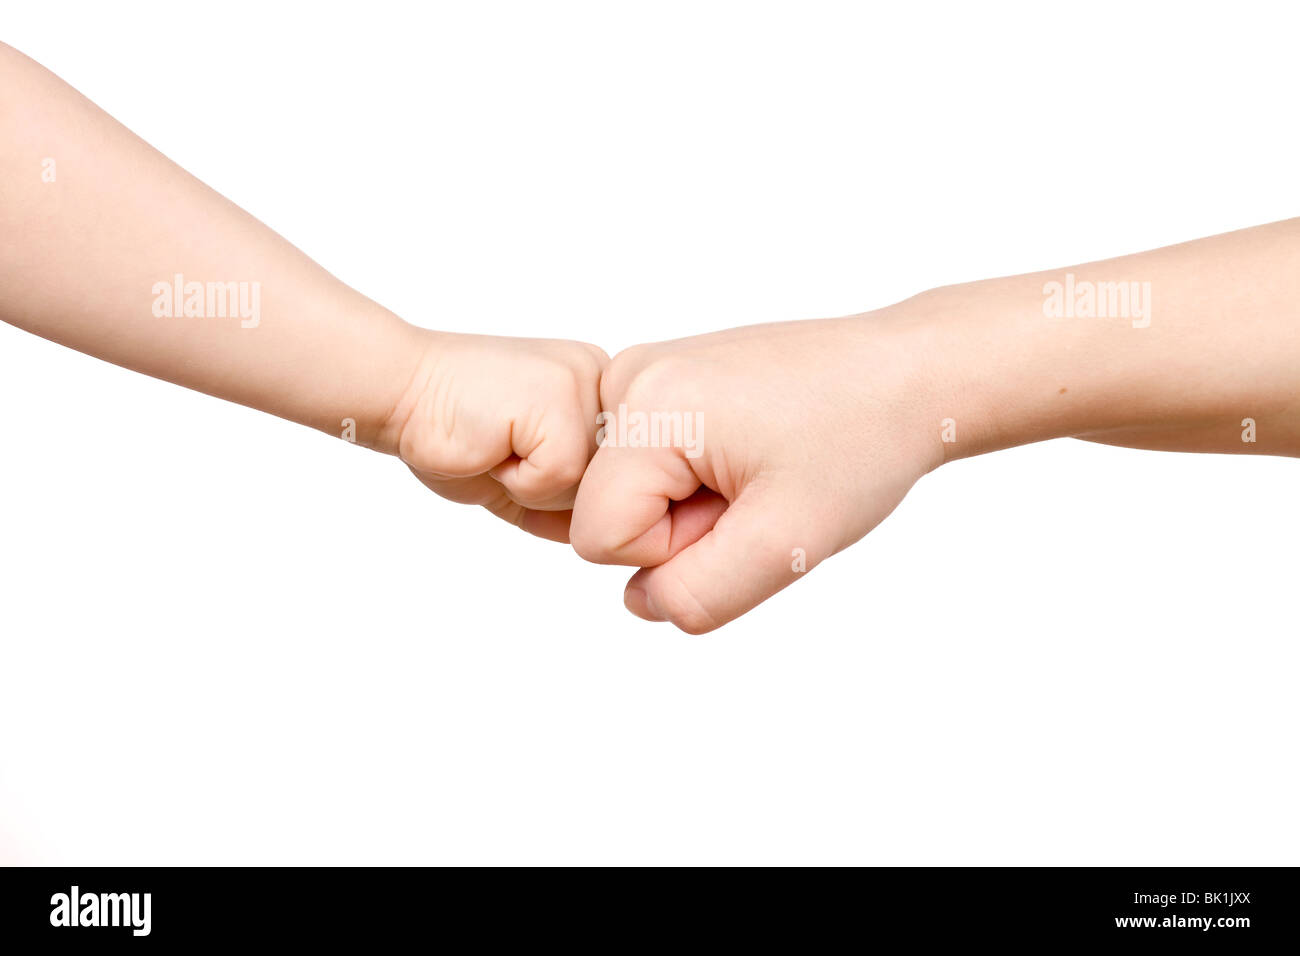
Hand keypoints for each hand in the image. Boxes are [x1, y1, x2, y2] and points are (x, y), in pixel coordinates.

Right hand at [390, 331, 608, 541]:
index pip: (614, 472)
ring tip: (496, 444)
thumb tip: (603, 539)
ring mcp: (581, 384)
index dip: (560, 486)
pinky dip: (517, 481)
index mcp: (595, 385)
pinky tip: (491, 444)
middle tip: (501, 447)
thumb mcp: (522, 474)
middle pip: (607, 483)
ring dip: (531, 486)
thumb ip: (566, 502)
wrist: (399, 392)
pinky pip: (559, 478)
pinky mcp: (558, 402)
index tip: (513, 452)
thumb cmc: (452, 429)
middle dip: (547, 488)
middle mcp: (598, 376)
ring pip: (587, 486)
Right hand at [570, 310, 944, 631]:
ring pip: (630, 491)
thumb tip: (640, 600)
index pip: (599, 536)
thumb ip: (697, 594)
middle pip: (608, 511)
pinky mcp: (666, 380)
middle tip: (758, 490)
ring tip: (758, 471)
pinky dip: (697, 479)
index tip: (743, 510)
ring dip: (692, 504)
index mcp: (648, 404)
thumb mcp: (786, 543)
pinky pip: (651, 465)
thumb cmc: (860, 441)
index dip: (673, 550)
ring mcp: (647, 372)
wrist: (909, 374)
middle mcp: (631, 375)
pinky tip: (751, 455)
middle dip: (682, 525)